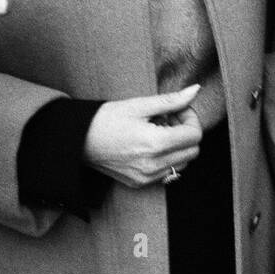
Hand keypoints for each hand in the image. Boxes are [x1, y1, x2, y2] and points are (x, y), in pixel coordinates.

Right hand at [84, 87, 202, 188]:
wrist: (79, 140)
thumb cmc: (107, 119)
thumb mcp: (140, 105)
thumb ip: (171, 100)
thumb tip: (195, 91)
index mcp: (155, 144)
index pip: (195, 135)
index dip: (190, 118)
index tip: (176, 110)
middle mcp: (153, 165)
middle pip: (193, 151)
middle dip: (186, 132)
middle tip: (168, 118)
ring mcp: (147, 177)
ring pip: (182, 163)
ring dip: (178, 146)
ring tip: (158, 131)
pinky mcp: (140, 183)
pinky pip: (167, 173)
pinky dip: (166, 158)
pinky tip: (150, 145)